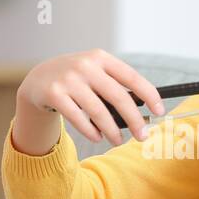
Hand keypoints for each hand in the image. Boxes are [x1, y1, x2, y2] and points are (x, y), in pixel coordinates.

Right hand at [15, 49, 165, 150]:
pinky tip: (98, 137)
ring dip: (112, 130)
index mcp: (101, 58)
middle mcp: (85, 65)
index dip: (149, 94)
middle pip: (118, 97)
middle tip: (143, 136)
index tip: (159, 111)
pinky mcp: (54, 94)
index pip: (131, 76)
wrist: (38, 78)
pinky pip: (78, 118)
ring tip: (118, 141)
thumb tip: (141, 113)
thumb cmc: (77, 79)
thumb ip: (115, 86)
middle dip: (134, 120)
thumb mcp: (95, 73)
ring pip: (98, 111)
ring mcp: (68, 79)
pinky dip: (91, 131)